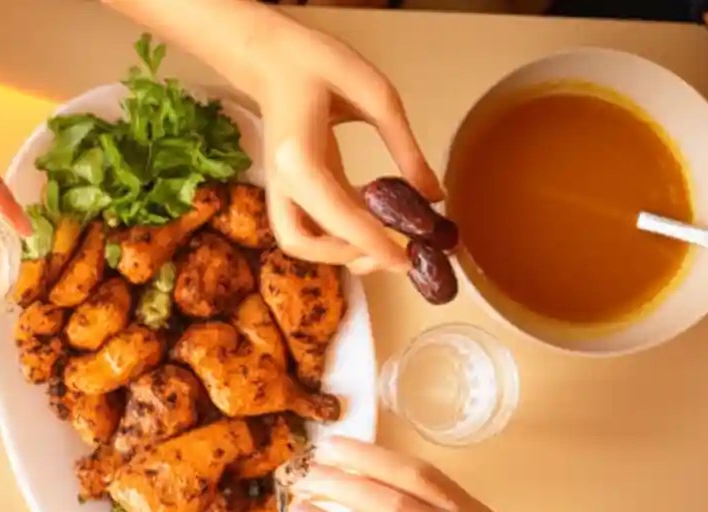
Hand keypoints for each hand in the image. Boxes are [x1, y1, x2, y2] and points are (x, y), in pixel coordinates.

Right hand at [232, 21, 441, 272]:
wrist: (273, 55)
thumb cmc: (321, 64)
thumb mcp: (376, 96)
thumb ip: (405, 149)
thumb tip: (434, 197)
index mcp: (297, 157)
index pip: (335, 215)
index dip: (371, 242)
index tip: (405, 260)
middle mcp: (281, 179)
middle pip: (299, 241)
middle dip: (343, 255)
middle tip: (391, 253)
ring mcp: (280, 184)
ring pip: (298, 237)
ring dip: (337, 250)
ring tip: (383, 242)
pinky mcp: (290, 183)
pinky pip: (309, 220)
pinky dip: (339, 231)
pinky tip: (374, 217)